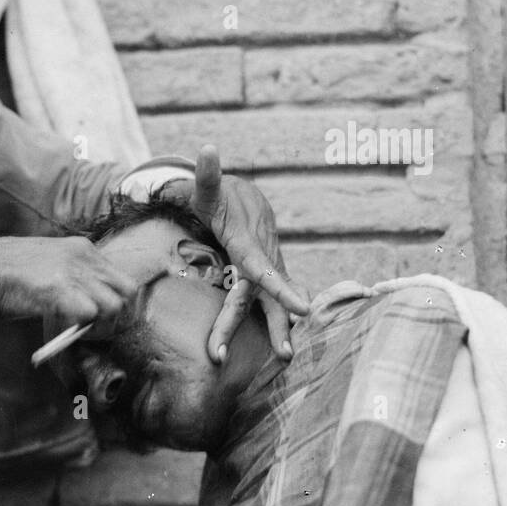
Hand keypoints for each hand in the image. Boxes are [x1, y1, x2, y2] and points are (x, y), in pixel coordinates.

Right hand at [0, 235, 137, 332]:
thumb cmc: (6, 273)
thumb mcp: (47, 264)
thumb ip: (71, 278)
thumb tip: (88, 306)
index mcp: (82, 248)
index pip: (121, 277)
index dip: (118, 303)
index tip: (105, 319)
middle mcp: (83, 256)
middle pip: (128, 291)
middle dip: (120, 317)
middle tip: (100, 331)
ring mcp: (72, 272)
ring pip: (114, 305)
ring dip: (102, 326)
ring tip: (82, 334)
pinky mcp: (60, 289)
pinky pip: (89, 314)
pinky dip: (83, 329)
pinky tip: (68, 333)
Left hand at [163, 145, 309, 362]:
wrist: (242, 198)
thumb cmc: (217, 197)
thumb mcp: (205, 188)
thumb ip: (205, 174)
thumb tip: (207, 149)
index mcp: (247, 244)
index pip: (263, 270)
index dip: (280, 289)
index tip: (302, 308)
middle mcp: (262, 259)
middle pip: (265, 295)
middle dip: (275, 324)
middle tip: (283, 354)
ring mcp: (265, 270)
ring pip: (272, 302)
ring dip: (280, 329)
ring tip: (285, 356)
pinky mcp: (264, 277)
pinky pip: (271, 302)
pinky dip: (279, 322)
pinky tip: (283, 345)